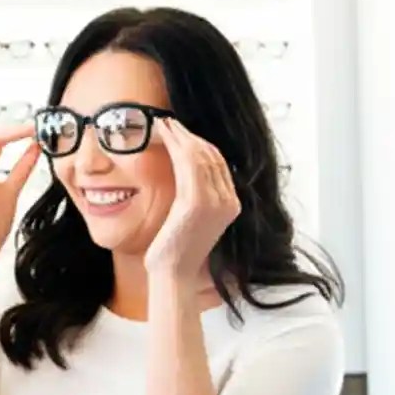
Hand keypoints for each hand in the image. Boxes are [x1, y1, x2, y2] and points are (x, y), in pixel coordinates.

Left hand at [143, 119, 240, 289]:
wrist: (173, 273)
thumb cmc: (175, 250)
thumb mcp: (191, 219)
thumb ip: (196, 198)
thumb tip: (186, 176)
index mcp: (230, 204)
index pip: (218, 163)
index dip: (200, 143)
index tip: (181, 132)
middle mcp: (228, 201)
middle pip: (211, 155)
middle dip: (189, 135)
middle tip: (170, 122)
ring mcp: (215, 201)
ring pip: (199, 155)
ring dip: (180, 135)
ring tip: (164, 123)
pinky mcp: (196, 202)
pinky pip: (188, 163)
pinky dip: (175, 144)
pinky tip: (164, 135)